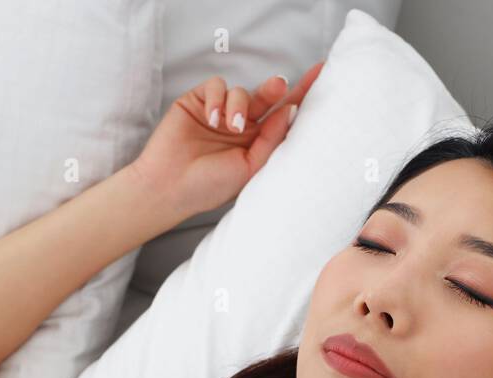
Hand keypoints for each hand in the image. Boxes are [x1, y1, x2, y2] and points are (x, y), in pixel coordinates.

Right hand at [128, 61, 323, 223]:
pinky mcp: (198, 101)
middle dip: (275, 89)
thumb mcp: (250, 167)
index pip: (283, 118)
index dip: (302, 98)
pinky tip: (212, 118)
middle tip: (279, 85)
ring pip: (240, 91)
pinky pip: (216, 86)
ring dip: (238, 104)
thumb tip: (291, 110)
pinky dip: (217, 98)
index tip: (322, 76)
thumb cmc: (209, 186)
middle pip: (266, 98)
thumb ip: (272, 139)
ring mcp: (219, 112)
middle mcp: (240, 126)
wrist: (169, 186)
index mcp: (256, 143)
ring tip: (229, 126)